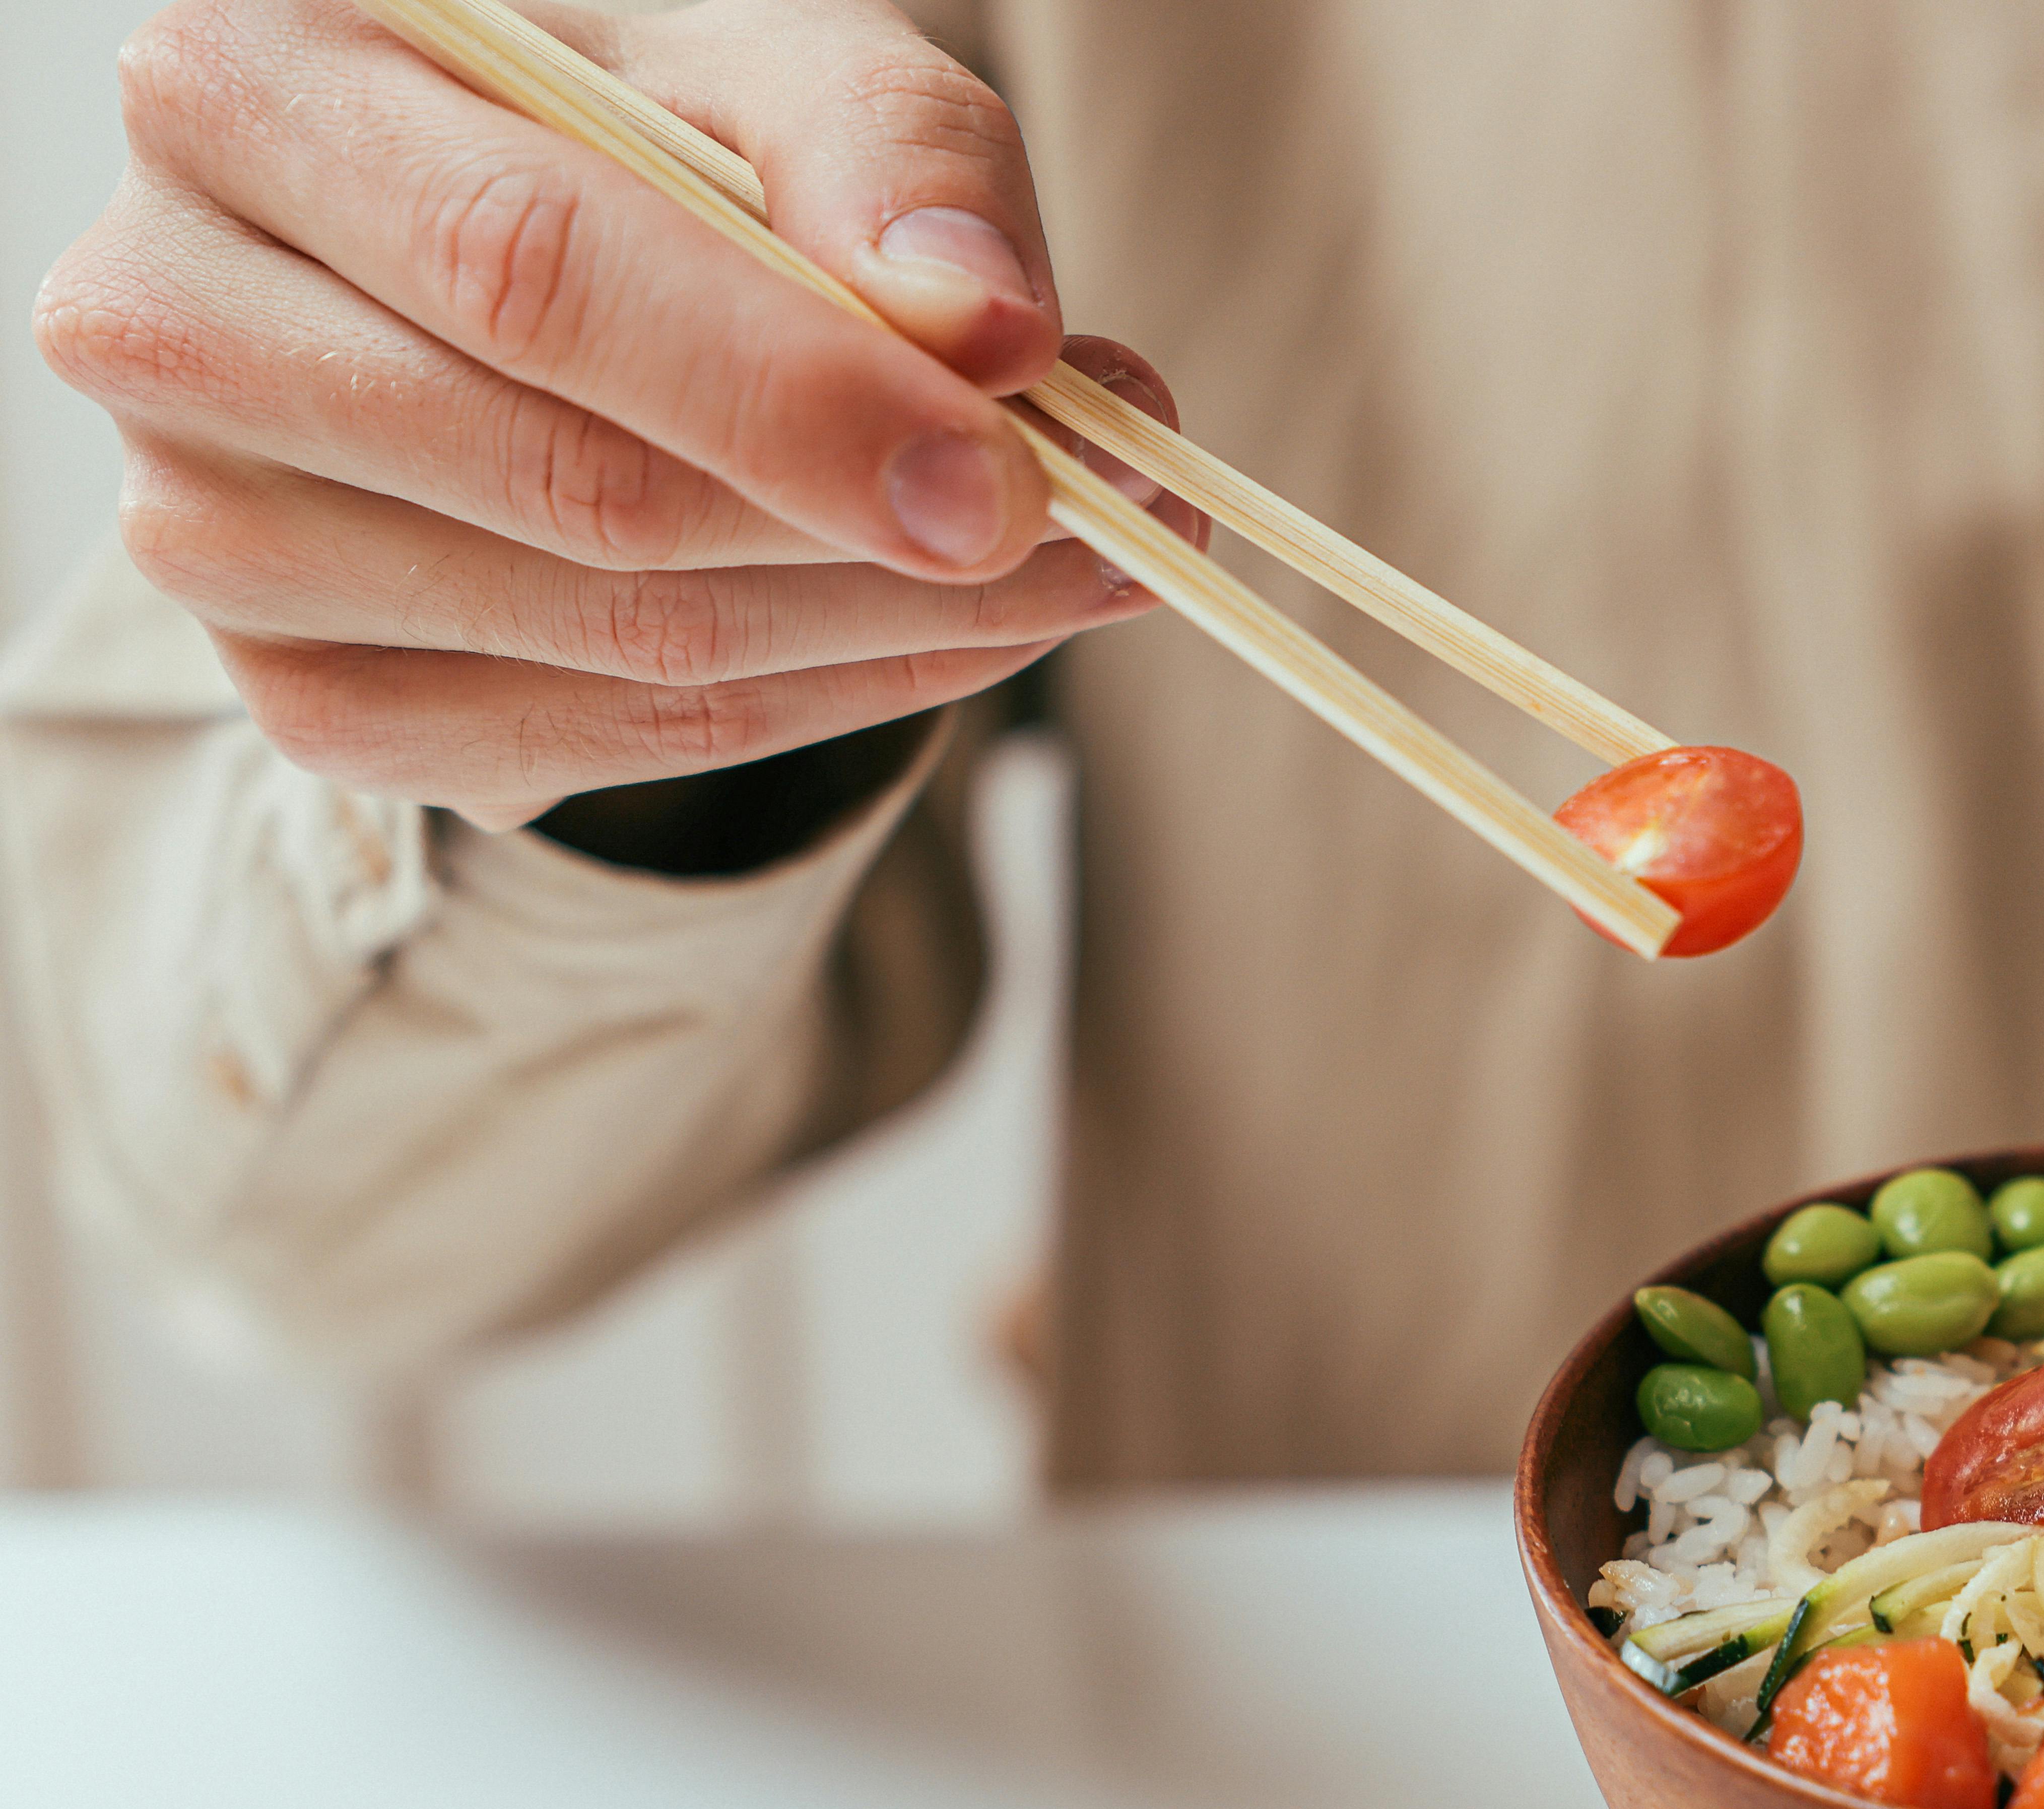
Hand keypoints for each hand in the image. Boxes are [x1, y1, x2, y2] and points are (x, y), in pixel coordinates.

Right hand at [35, 0, 1193, 838]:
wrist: (521, 270)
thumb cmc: (643, 147)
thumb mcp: (776, 80)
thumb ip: (892, 166)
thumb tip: (985, 330)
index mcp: (249, 82)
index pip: (536, 272)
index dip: (797, 391)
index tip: (1021, 470)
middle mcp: (170, 309)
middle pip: (585, 485)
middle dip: (888, 531)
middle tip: (1122, 523)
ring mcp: (212, 529)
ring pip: (614, 635)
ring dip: (891, 628)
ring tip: (1075, 567)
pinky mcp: (301, 694)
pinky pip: (598, 742)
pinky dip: (817, 702)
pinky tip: (938, 634)